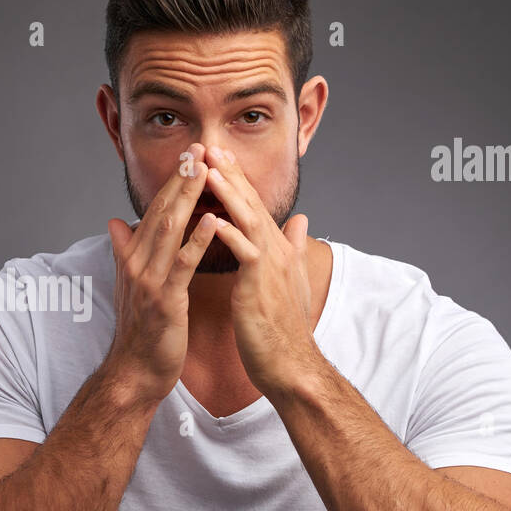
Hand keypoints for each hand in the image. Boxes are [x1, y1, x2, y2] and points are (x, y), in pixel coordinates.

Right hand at [104, 144, 218, 405]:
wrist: (135, 371)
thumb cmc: (141, 331)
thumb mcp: (130, 285)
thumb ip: (124, 251)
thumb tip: (115, 223)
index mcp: (135, 257)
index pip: (156, 211)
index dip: (173, 182)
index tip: (191, 154)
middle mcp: (138, 263)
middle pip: (162, 212)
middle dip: (182, 179)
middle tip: (200, 147)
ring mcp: (149, 281)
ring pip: (170, 230)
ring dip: (188, 198)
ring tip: (206, 170)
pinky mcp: (164, 300)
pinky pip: (182, 264)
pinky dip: (196, 240)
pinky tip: (211, 219)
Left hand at [202, 145, 320, 396]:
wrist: (289, 364)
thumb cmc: (284, 326)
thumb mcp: (291, 280)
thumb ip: (294, 247)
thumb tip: (300, 220)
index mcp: (275, 248)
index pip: (253, 206)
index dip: (237, 179)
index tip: (219, 155)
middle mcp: (275, 250)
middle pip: (251, 204)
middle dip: (231, 174)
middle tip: (210, 147)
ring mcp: (269, 265)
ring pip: (248, 220)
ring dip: (229, 193)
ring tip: (209, 169)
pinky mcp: (259, 284)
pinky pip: (244, 252)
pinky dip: (230, 233)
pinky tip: (214, 218)